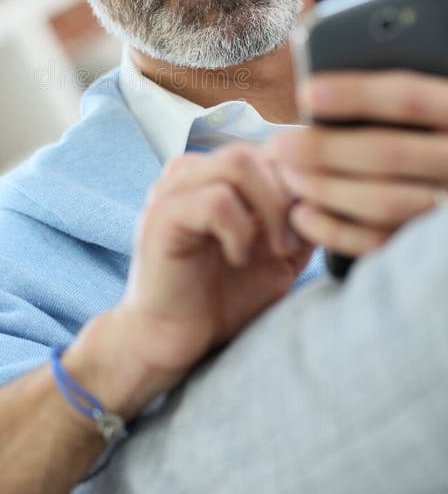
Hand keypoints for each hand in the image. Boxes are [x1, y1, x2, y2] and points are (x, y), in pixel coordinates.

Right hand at [114, 142, 312, 384]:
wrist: (170, 344)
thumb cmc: (221, 301)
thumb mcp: (277, 259)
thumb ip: (299, 223)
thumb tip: (331, 194)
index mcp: (214, 176)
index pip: (267, 149)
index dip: (298, 182)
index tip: (311, 227)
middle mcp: (190, 173)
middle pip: (256, 150)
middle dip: (288, 195)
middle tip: (292, 244)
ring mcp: (172, 191)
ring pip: (237, 163)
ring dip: (269, 207)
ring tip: (274, 249)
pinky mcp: (162, 217)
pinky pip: (216, 200)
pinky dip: (240, 230)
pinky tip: (238, 258)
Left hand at [263, 70, 447, 257]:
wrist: (447, 179)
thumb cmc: (423, 132)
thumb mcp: (425, 103)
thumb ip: (390, 99)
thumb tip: (320, 95)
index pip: (408, 99)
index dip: (355, 95)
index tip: (306, 93)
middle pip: (389, 153)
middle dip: (324, 150)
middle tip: (279, 145)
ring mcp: (446, 209)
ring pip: (384, 202)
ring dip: (325, 189)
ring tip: (287, 174)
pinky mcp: (428, 243)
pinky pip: (381, 242)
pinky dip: (334, 231)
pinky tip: (302, 214)